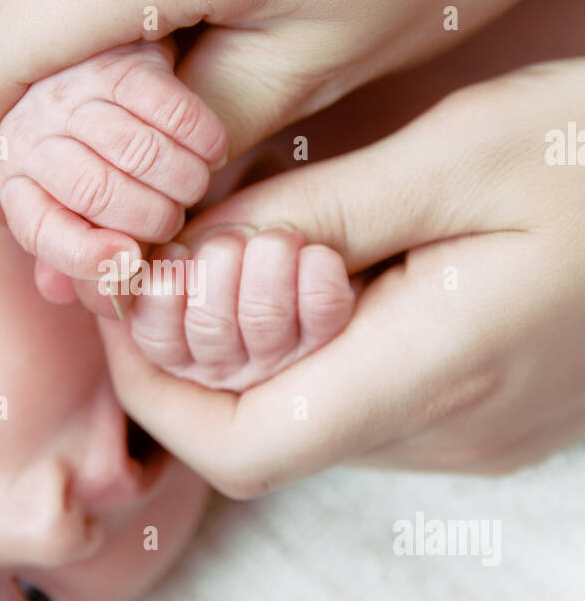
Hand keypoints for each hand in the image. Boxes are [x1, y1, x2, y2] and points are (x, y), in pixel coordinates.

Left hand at [0, 39, 226, 299]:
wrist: (98, 71)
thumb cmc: (93, 160)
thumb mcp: (75, 210)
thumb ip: (81, 256)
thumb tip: (88, 297)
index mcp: (13, 180)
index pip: (39, 228)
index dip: (84, 255)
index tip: (130, 262)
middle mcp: (29, 133)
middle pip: (94, 192)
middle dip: (150, 219)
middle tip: (174, 221)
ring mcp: (69, 93)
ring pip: (136, 151)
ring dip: (182, 181)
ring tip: (195, 188)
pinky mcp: (116, 63)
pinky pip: (169, 107)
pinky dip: (202, 138)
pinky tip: (212, 152)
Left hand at [99, 60, 584, 495]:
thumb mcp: (460, 154)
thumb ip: (318, 216)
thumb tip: (187, 257)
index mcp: (439, 372)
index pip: (240, 446)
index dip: (150, 383)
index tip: (119, 291)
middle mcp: (447, 435)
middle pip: (260, 436)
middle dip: (185, 356)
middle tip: (161, 251)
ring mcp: (470, 438)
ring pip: (303, 419)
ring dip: (245, 348)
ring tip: (238, 247)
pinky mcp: (482, 421)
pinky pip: (356, 401)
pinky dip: (306, 347)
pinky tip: (318, 270)